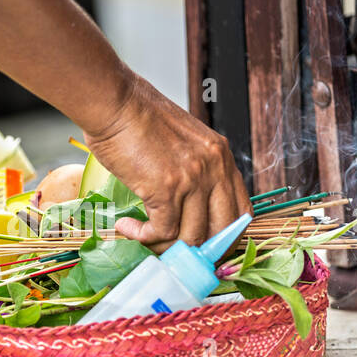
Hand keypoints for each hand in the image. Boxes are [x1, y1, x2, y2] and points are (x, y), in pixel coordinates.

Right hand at [85, 77, 251, 248]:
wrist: (114, 102)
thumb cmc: (137, 118)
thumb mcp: (182, 141)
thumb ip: (193, 170)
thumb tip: (185, 209)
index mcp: (221, 156)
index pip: (242, 211)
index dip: (227, 238)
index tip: (206, 249)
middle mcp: (214, 168)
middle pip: (222, 231)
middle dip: (201, 251)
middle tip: (176, 255)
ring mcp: (193, 179)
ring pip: (191, 237)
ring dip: (164, 245)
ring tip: (142, 235)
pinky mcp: (166, 189)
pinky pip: (161, 231)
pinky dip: (143, 236)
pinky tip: (127, 226)